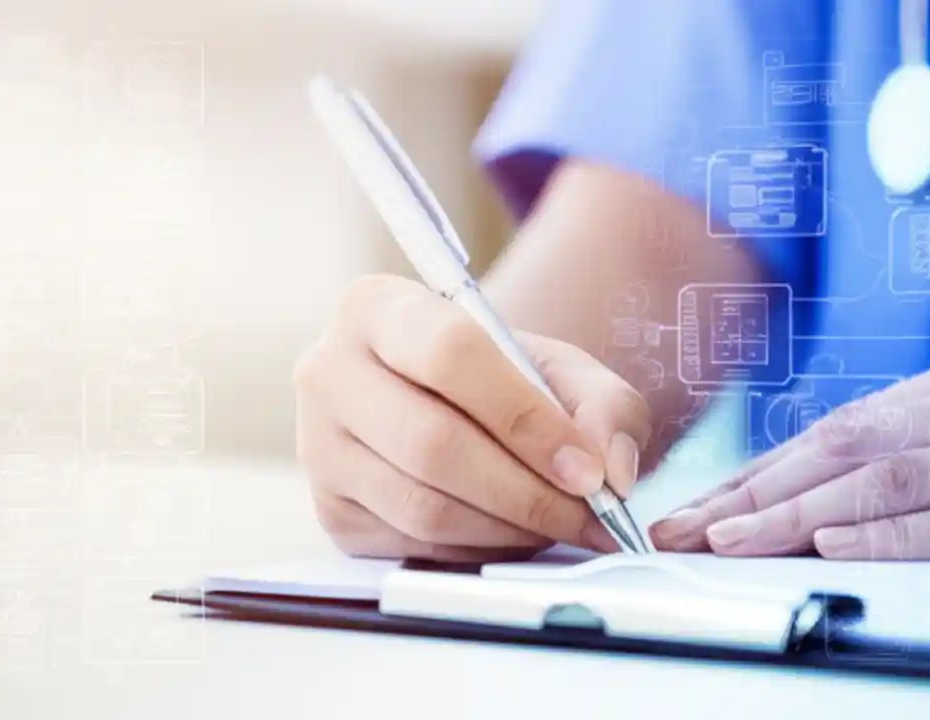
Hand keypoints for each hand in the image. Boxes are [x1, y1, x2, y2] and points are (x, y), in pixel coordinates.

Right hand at [296, 275, 649, 561]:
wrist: (443, 405)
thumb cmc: (498, 377)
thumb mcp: (558, 367)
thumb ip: (603, 405)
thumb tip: (610, 470)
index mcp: (377, 308)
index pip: (449, 354)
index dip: (526, 418)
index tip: (585, 467)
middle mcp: (329, 371)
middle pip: (432, 442)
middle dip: (526, 490)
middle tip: (588, 513)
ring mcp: (318, 447)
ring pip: (423, 506)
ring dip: (508, 527)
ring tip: (561, 522)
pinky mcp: (331, 511)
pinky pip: (415, 545)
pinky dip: (480, 548)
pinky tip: (514, 530)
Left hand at [651, 338, 929, 558]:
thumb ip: (922, 433)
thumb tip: (817, 474)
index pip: (842, 427)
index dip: (764, 468)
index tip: (703, 500)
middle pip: (849, 448)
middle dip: (757, 492)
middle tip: (690, 525)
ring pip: (893, 482)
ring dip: (800, 514)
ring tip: (732, 539)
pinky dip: (894, 536)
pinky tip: (834, 545)